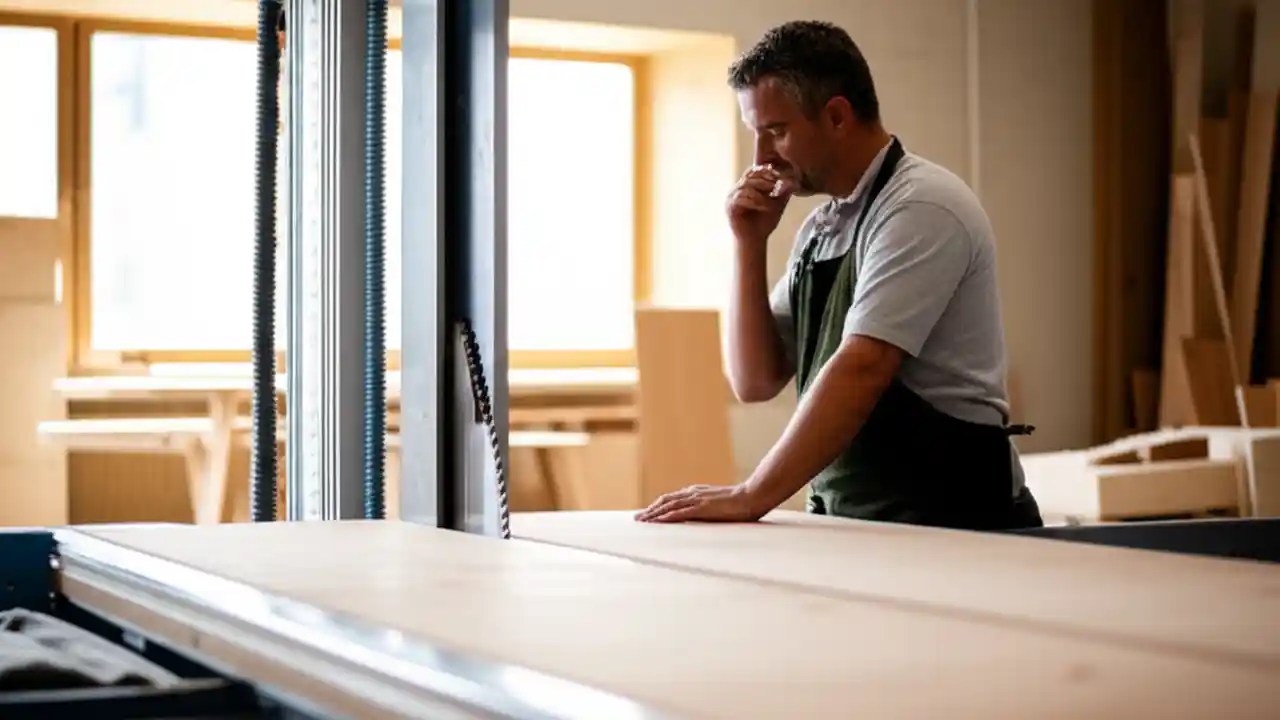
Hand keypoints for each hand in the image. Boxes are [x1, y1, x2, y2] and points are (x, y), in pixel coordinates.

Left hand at [634, 484, 764, 522]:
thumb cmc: (740, 502)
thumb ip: (707, 507)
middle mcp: (693, 493)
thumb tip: (700, 515)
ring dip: (654, 514)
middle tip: (637, 519)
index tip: (648, 513)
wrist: (752, 496)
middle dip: (650, 510)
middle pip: (666, 500)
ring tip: (642, 521)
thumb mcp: (718, 503)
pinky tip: (658, 522)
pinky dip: (667, 517)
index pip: (672, 498)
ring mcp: (697, 500)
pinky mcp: (702, 508)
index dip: (658, 506)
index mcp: (696, 492)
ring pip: (669, 506)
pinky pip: (680, 513)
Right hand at [726, 164, 792, 246]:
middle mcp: (737, 189)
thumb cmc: (764, 223)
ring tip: (771, 202)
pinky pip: (741, 198)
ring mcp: (732, 198)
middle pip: (750, 176)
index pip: (753, 171)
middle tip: (775, 187)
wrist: (755, 241)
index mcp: (747, 186)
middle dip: (764, 181)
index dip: (765, 171)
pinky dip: (754, 201)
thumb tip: (794, 181)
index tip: (778, 175)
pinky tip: (764, 207)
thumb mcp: (777, 205)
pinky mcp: (729, 207)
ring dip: (761, 193)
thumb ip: (783, 193)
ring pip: (746, 187)